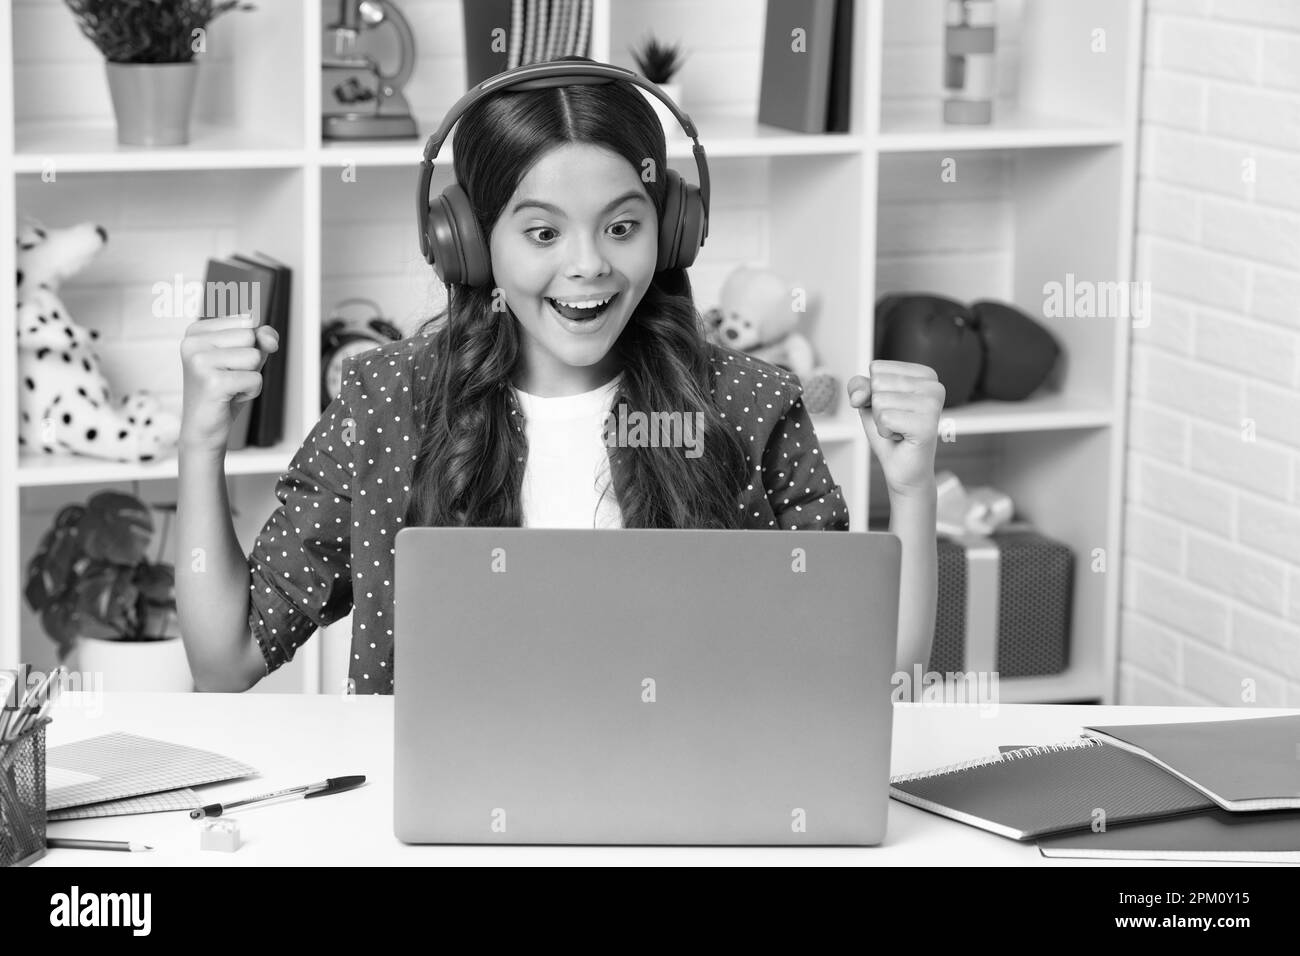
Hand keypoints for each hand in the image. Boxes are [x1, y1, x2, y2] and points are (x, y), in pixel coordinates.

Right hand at [179, 314, 277, 454]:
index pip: (247, 320)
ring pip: (254, 356)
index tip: (228, 362)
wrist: (204, 428)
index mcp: (197, 330)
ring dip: (250, 376)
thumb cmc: (225, 390)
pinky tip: (230, 397)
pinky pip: (255, 378)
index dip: (249, 344)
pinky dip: (251, 391)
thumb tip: (269, 337)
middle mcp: (193, 341)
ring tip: (230, 386)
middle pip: (250, 335)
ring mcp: (199, 361)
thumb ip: (262, 338)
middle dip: (250, 360)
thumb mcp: (247, 357)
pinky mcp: (212, 381)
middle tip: (229, 377)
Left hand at [847, 361, 944, 498]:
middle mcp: (935, 386)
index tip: (893, 409)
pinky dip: (885, 432)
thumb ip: (859, 386)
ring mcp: (934, 405)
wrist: (903, 469)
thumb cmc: (890, 432)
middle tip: (896, 422)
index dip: (874, 393)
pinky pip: (884, 418)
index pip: (877, 368)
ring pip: (880, 401)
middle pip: (878, 383)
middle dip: (877, 408)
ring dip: (881, 422)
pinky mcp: (927, 425)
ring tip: (899, 431)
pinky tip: (901, 438)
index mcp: (925, 374)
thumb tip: (859, 396)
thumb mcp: (869, 402)